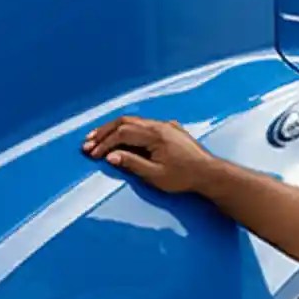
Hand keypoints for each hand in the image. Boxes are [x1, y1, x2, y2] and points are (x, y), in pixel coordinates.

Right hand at [82, 116, 217, 192]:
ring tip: (99, 139)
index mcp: (156, 135)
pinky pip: (145, 124)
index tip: (92, 154)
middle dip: (104, 132)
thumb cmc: (184, 177)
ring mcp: (167, 126)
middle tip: (88, 142)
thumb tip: (110, 156)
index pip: (122, 133)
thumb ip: (132, 163)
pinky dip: (129, 129)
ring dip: (115, 129)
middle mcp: (161, 125)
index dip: (105, 143)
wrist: (210, 173)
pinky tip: (122, 136)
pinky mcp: (172, 130)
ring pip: (135, 121)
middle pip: (126, 122)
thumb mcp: (155, 175)